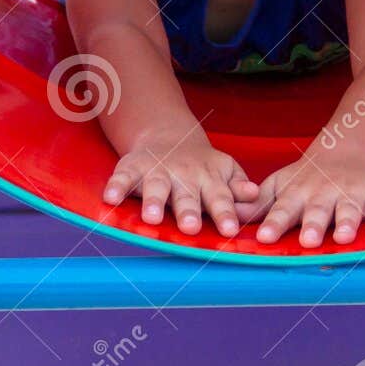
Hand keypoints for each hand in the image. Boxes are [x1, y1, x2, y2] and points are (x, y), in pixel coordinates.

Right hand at [103, 134, 259, 237]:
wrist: (168, 135)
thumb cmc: (202, 165)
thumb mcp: (225, 170)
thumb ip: (238, 185)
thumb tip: (254, 194)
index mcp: (209, 179)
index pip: (220, 198)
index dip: (225, 214)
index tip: (230, 230)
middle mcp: (183, 176)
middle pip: (187, 196)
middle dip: (188, 212)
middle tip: (191, 228)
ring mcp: (157, 171)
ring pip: (155, 187)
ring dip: (153, 201)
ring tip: (151, 218)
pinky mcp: (132, 167)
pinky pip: (122, 177)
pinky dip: (116, 187)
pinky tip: (110, 199)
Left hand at [236, 152, 364, 247]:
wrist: (345, 152)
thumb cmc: (305, 180)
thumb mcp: (278, 187)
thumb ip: (256, 206)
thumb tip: (226, 219)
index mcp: (297, 195)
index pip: (284, 210)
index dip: (275, 223)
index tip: (266, 238)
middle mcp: (323, 194)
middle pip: (317, 212)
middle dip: (313, 225)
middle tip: (307, 241)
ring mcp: (351, 192)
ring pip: (349, 209)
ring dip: (347, 222)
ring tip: (344, 237)